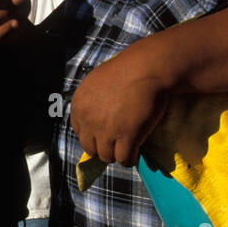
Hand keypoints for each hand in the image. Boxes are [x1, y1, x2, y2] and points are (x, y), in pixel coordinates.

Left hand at [70, 42, 170, 166]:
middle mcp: (88, 119)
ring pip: (106, 156)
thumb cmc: (128, 69)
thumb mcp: (97, 81)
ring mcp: (106, 130)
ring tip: (126, 150)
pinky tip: (135, 155)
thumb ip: (92, 99)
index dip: (93, 134)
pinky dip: (129, 159)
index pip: (79, 130)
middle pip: (90, 147)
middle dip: (103, 147)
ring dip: (116, 155)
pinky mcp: (126, 136)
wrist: (148, 67)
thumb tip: (96, 116)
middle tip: (116, 144)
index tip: (104, 133)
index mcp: (79, 105)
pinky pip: (123, 158)